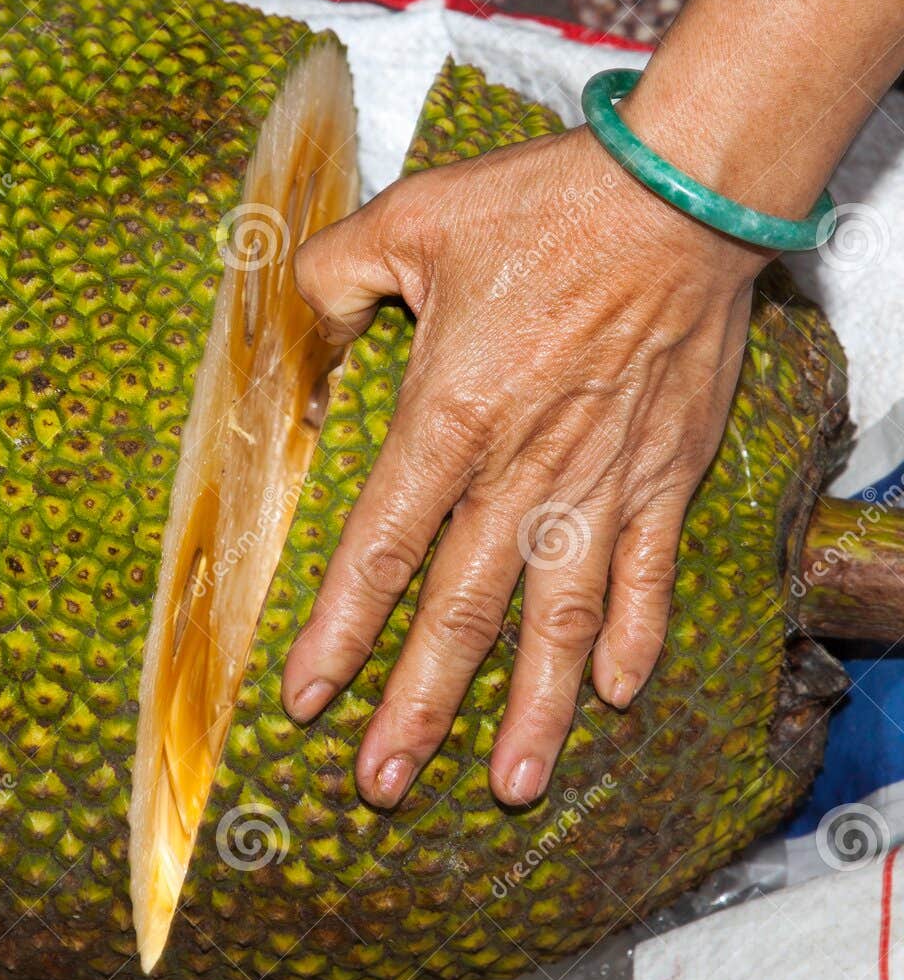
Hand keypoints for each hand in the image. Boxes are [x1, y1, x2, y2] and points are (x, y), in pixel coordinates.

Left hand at [280, 124, 768, 807]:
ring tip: (508, 784)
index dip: (340, 632)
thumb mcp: (405, 221)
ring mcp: (600, 481)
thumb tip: (300, 330)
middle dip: (418, 707)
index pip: (380, 550)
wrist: (679, 195)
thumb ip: (331, 281)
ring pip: (557, 619)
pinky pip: (647, 574)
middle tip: (380, 784)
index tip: (306, 699)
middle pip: (460, 612)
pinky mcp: (663, 474)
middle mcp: (523, 470)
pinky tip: (618, 695)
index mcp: (449, 418)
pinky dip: (634, 638)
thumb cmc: (543, 205)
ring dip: (533, 710)